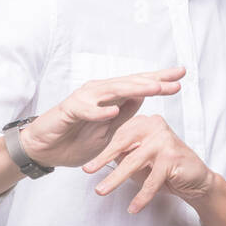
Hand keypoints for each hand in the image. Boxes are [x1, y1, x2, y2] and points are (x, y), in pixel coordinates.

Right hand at [18, 66, 184, 168]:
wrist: (44, 149)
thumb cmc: (74, 139)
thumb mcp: (108, 131)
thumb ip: (124, 114)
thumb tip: (144, 99)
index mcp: (108, 97)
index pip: (137, 85)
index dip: (159, 80)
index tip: (181, 76)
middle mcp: (97, 92)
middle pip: (129, 83)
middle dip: (153, 81)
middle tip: (175, 79)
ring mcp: (83, 100)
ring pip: (112, 91)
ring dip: (134, 89)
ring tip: (155, 88)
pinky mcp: (69, 110)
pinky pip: (86, 110)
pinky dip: (100, 111)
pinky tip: (113, 111)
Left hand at [80, 114, 216, 212]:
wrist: (197, 180)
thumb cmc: (165, 169)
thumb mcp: (140, 159)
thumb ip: (122, 155)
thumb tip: (101, 158)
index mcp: (145, 122)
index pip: (118, 136)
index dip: (103, 152)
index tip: (87, 165)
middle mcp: (154, 126)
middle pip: (122, 145)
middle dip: (103, 160)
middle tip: (88, 171)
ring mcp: (164, 139)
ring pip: (133, 162)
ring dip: (116, 179)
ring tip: (102, 191)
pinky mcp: (172, 157)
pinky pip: (151, 180)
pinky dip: (141, 196)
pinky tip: (133, 208)